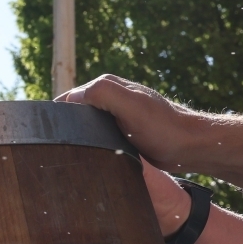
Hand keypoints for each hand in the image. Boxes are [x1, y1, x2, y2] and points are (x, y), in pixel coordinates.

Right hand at [57, 74, 206, 172]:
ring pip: (84, 126)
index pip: (70, 97)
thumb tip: (71, 98)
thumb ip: (103, 94)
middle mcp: (110, 98)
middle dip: (66, 127)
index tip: (53, 134)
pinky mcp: (120, 132)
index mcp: (108, 86)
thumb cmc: (162, 127)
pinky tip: (89, 157)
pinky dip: (89, 145)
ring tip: (71, 155)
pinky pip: (96, 137)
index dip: (59, 114)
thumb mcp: (131, 105)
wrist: (189, 146)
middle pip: (75, 112)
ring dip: (77, 138)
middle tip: (60, 149)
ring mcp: (115, 115)